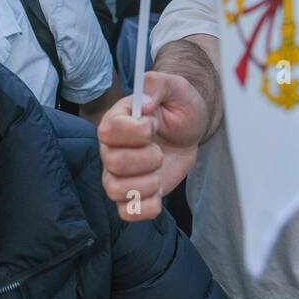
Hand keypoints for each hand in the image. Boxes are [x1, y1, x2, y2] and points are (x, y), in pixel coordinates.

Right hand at [97, 71, 208, 221]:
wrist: (189, 130)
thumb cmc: (179, 107)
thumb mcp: (175, 87)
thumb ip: (157, 85)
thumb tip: (145, 102)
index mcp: (116, 120)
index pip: (109, 131)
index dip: (135, 132)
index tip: (153, 125)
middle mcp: (111, 149)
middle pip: (114, 163)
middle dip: (147, 158)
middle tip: (160, 150)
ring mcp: (119, 174)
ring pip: (115, 191)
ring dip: (147, 183)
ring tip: (159, 170)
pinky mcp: (132, 195)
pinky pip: (127, 213)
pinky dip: (147, 207)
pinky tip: (159, 191)